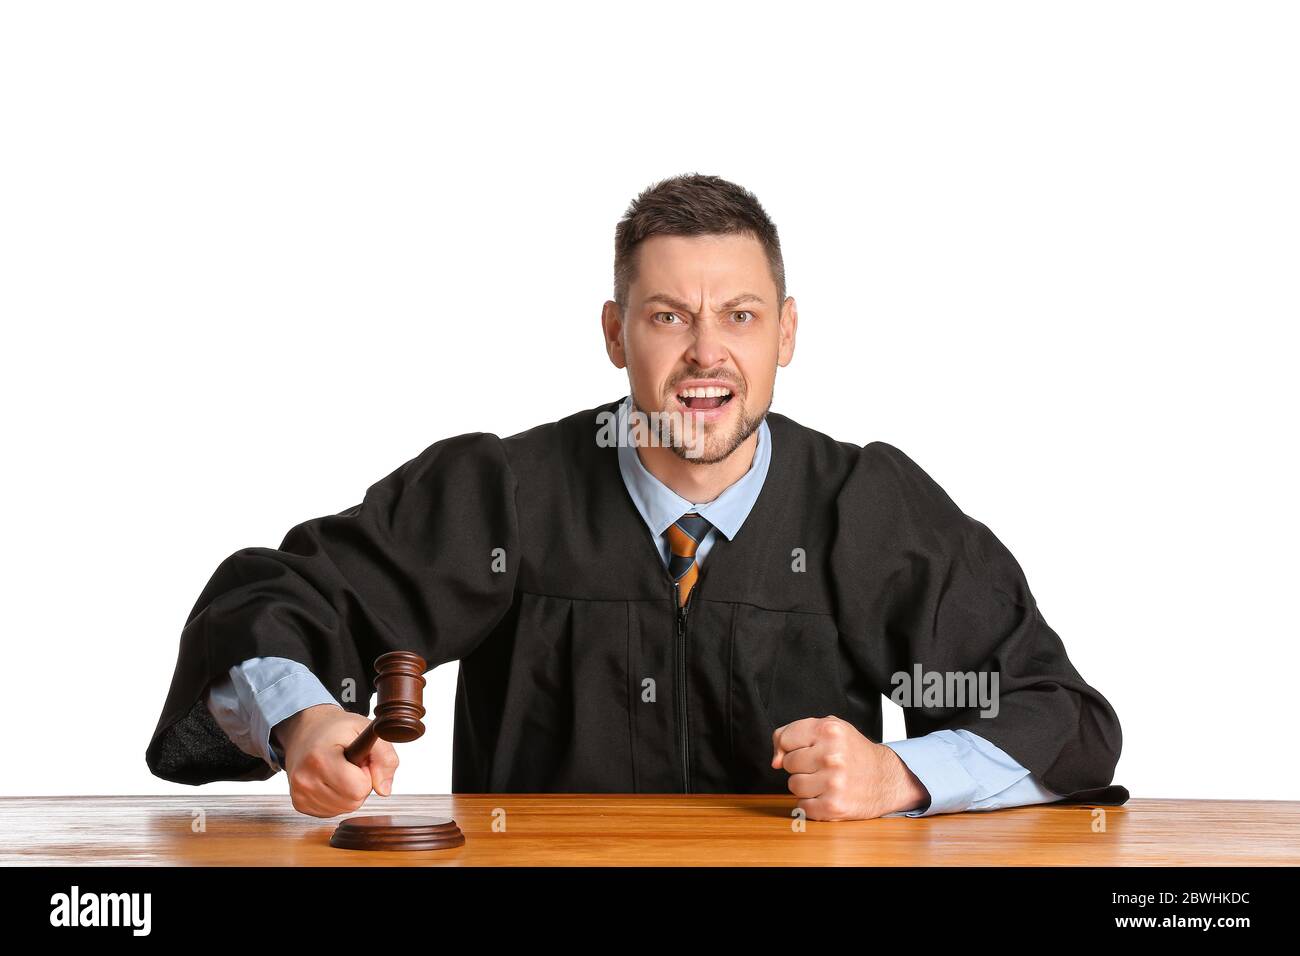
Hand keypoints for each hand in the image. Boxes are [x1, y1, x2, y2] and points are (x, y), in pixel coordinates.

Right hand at [272, 704, 399, 817]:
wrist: (306, 730)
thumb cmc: (336, 729)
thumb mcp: (366, 730)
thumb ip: (385, 757)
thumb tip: (384, 790)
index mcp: (319, 758)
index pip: (358, 789)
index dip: (366, 774)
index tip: (358, 760)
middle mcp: (304, 779)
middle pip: (352, 802)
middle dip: (359, 785)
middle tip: (350, 765)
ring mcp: (299, 794)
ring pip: (343, 809)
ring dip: (348, 793)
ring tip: (340, 771)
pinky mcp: (299, 804)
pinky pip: (331, 812)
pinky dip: (337, 799)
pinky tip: (330, 780)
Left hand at [771, 715, 928, 820]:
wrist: (887, 778)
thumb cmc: (853, 752)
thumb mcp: (829, 729)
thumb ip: (793, 734)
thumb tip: (775, 761)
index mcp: (829, 730)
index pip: (785, 738)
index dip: (792, 745)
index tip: (807, 749)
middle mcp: (832, 755)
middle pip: (788, 764)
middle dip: (801, 766)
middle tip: (822, 766)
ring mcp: (833, 782)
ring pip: (793, 786)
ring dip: (805, 786)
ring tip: (825, 781)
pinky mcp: (834, 806)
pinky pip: (802, 807)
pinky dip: (812, 804)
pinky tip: (828, 795)